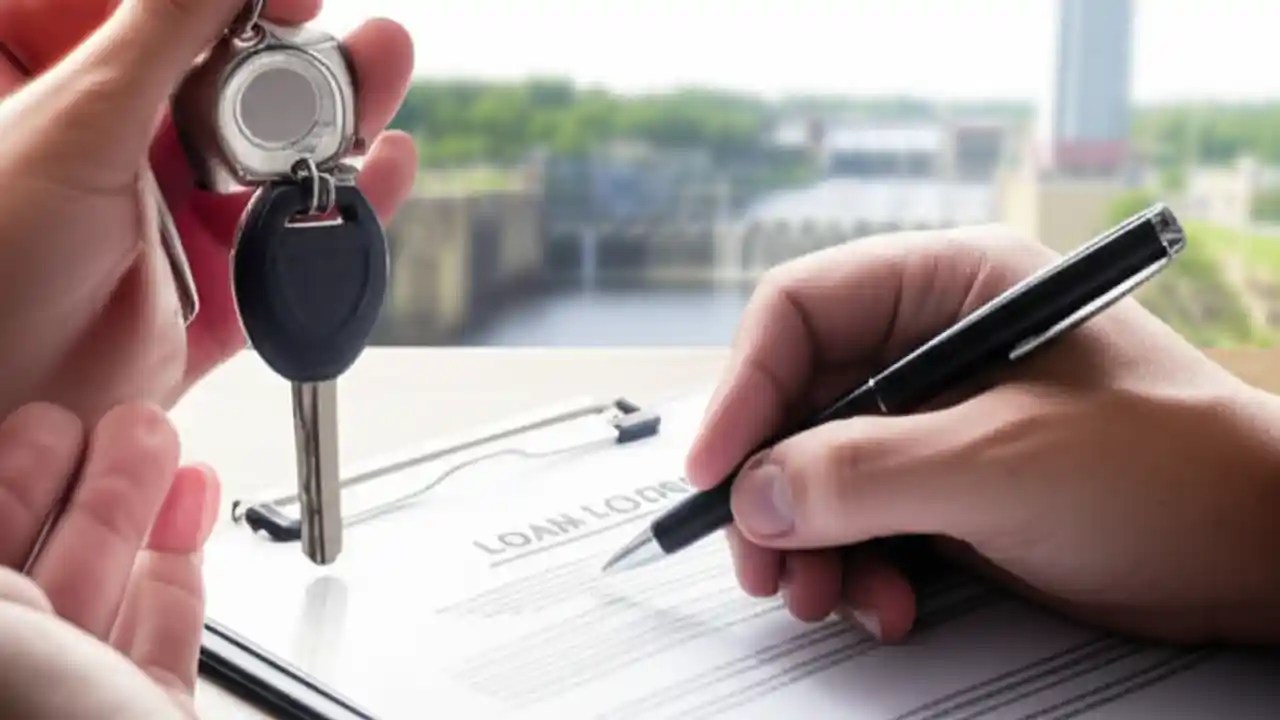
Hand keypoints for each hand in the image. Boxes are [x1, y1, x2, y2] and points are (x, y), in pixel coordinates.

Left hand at [0, 0, 416, 421]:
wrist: (0, 412)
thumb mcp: (77, 120)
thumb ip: (166, 27)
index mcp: (36, 84)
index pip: (133, 12)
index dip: (214, 0)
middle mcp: (97, 148)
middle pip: (213, 78)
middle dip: (289, 56)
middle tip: (342, 37)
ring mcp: (153, 219)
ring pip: (257, 157)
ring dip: (328, 124)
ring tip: (382, 78)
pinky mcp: (201, 289)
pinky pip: (283, 244)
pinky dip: (336, 213)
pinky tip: (380, 170)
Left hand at [0, 402, 216, 717]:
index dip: (13, 474)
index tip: (48, 422)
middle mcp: (18, 668)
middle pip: (43, 550)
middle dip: (87, 473)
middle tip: (121, 416)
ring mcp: (78, 693)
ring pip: (105, 579)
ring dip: (140, 500)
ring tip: (163, 440)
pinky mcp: (147, 707)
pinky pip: (163, 623)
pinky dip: (180, 556)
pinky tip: (193, 504)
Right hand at [686, 225, 1279, 646]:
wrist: (1253, 554)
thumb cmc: (1172, 471)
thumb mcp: (1002, 463)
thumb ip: (864, 474)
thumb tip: (753, 493)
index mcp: (949, 286)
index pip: (801, 311)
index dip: (743, 387)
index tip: (713, 469)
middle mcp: (932, 345)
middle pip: (798, 402)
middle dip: (773, 488)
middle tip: (764, 561)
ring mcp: (938, 420)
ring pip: (820, 471)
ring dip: (810, 541)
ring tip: (824, 597)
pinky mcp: (948, 485)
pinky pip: (862, 519)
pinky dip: (855, 567)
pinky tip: (880, 604)